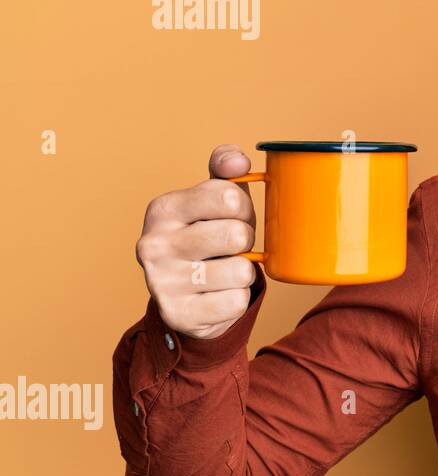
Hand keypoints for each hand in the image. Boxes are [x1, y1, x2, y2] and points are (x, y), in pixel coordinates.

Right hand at [134, 144, 260, 339]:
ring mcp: (162, 282)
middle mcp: (154, 244)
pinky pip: (236, 302)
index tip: (232, 216)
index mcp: (163, 209)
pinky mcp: (178, 314)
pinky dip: (236, 299)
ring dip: (243, 273)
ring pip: (241, 271)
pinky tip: (217, 294)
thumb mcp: (213, 198)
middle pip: (237, 235)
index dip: (243, 208)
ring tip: (223, 270)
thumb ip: (225, 169)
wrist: (187, 295)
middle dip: (246, 241)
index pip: (230, 197)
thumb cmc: (208, 235)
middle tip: (230, 247)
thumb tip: (238, 161)